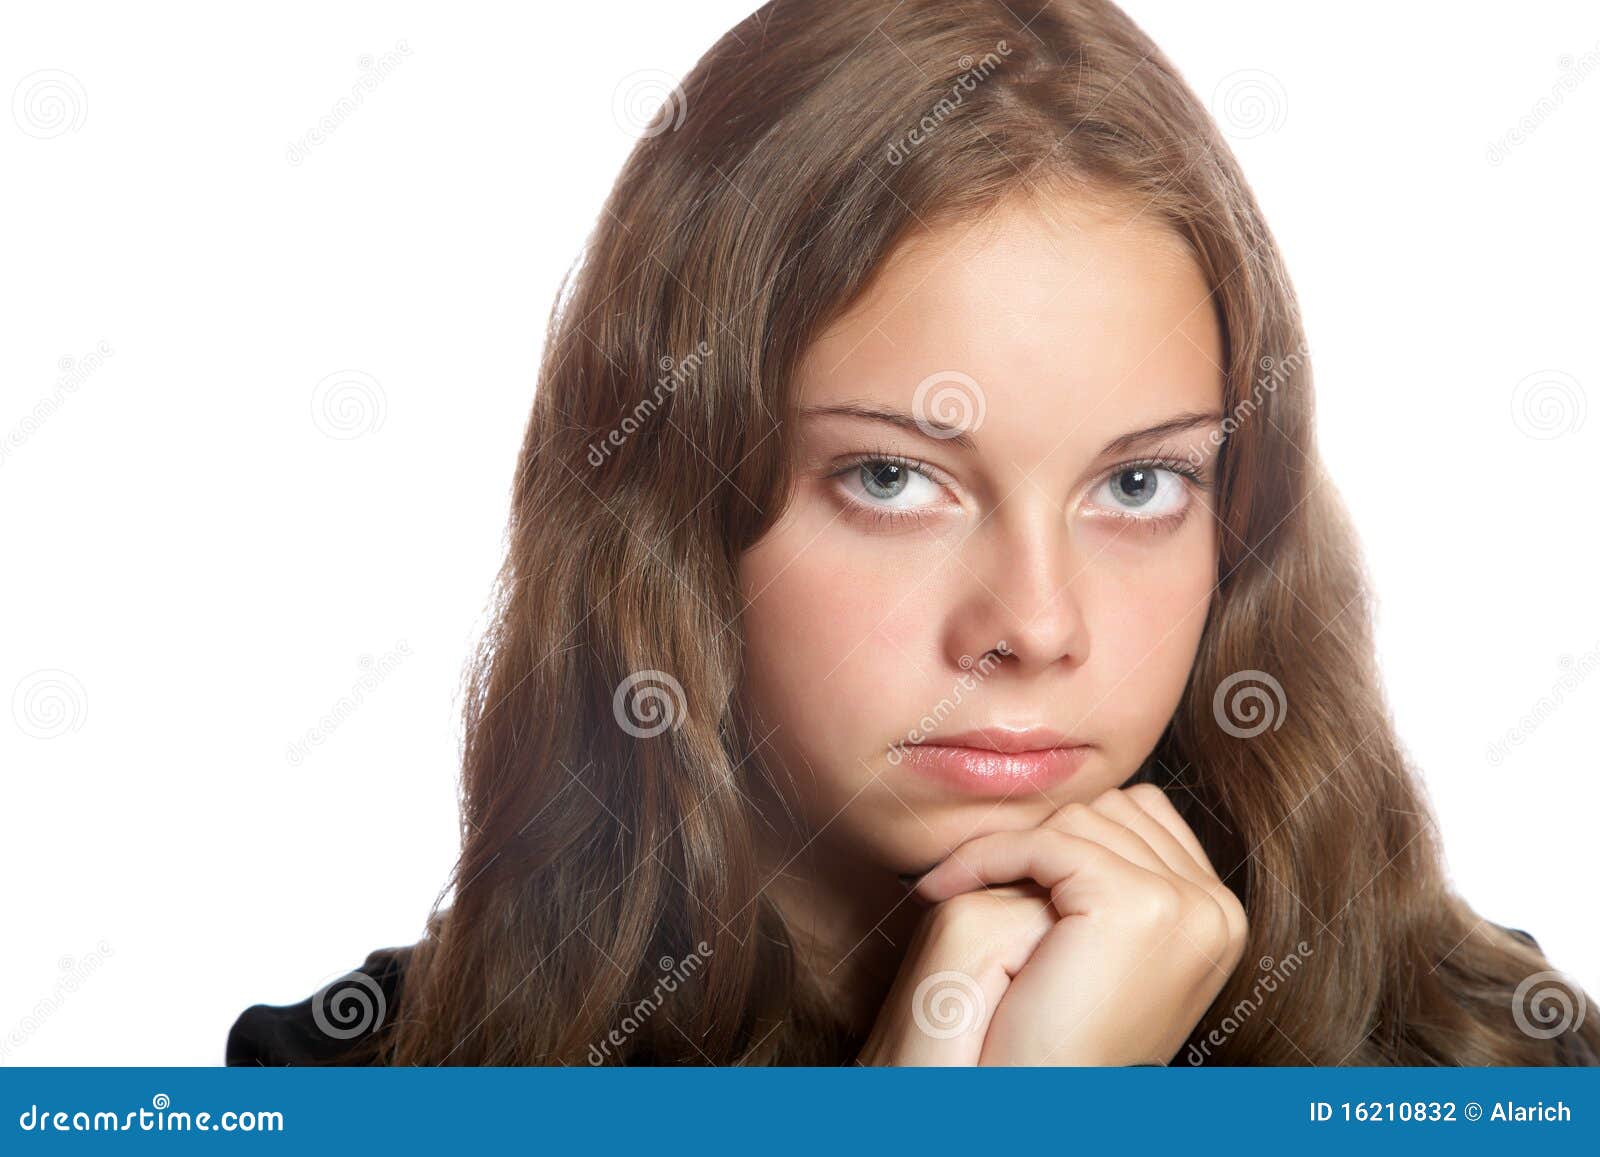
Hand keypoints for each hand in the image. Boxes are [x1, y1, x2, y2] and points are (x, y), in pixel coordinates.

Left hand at [860, 785, 1247, 1065]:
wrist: (1044, 1105)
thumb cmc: (1060, 1039)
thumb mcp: (1107, 954)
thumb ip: (1116, 886)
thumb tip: (1086, 814)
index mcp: (1218, 916)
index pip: (1141, 817)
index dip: (1068, 837)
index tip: (1009, 869)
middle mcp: (1215, 907)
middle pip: (1111, 811)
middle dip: (1041, 840)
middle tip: (979, 878)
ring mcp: (1183, 903)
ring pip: (1076, 821)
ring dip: (1008, 848)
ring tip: (960, 888)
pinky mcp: (1133, 901)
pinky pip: (1041, 841)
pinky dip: (984, 857)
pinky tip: (943, 888)